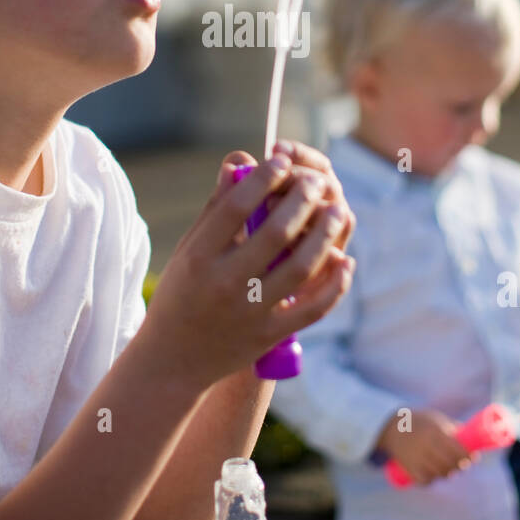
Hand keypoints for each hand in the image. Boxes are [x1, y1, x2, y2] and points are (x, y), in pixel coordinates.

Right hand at [142, 150, 355, 390]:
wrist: (173, 360)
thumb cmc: (181, 294)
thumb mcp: (187, 250)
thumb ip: (216, 209)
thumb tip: (240, 162)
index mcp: (198, 258)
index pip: (235, 208)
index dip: (262, 179)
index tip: (280, 159)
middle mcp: (224, 284)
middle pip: (274, 233)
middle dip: (300, 199)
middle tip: (315, 181)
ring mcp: (249, 312)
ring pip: (300, 267)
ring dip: (325, 234)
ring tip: (337, 209)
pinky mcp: (270, 335)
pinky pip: (312, 309)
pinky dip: (334, 284)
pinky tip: (345, 259)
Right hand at [376, 408, 477, 485]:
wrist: (391, 426)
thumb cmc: (419, 421)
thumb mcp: (435, 420)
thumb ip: (452, 429)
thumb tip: (471, 439)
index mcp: (434, 432)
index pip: (457, 449)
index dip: (467, 456)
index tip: (473, 458)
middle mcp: (426, 446)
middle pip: (449, 463)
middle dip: (459, 466)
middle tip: (462, 465)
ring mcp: (416, 458)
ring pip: (438, 473)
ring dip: (446, 473)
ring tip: (449, 470)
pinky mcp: (408, 467)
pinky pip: (424, 480)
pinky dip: (430, 480)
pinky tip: (434, 475)